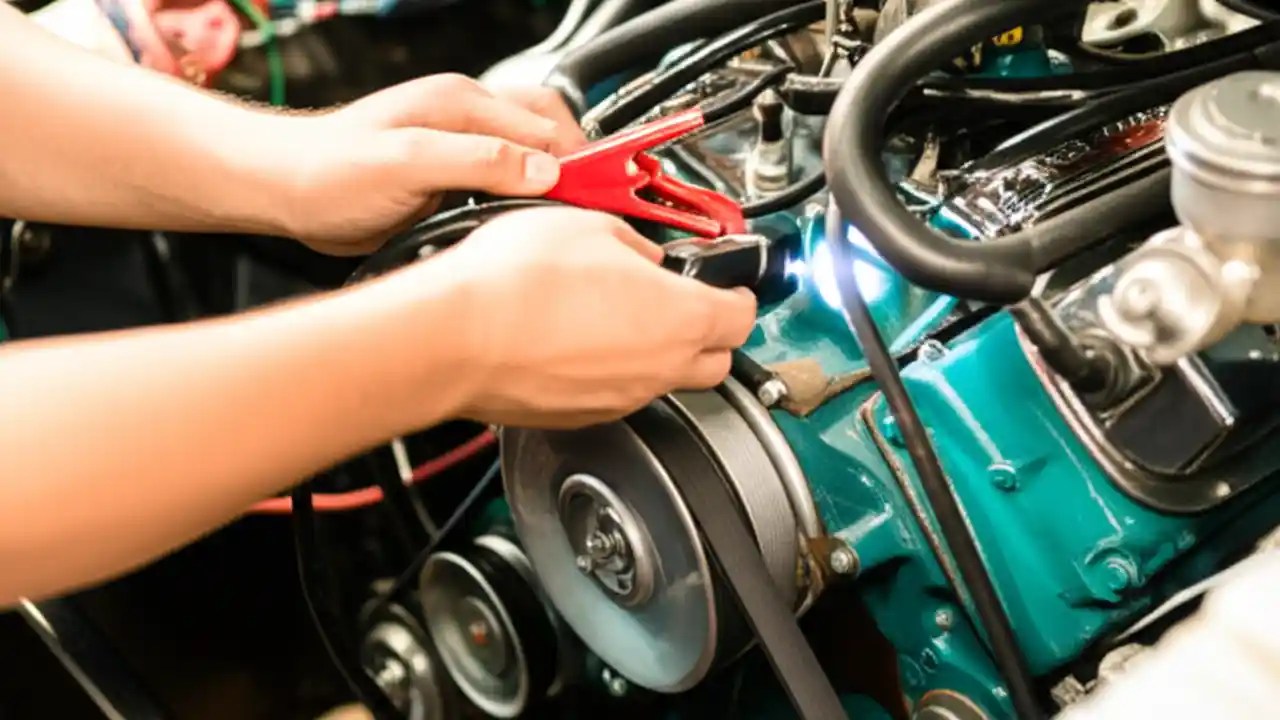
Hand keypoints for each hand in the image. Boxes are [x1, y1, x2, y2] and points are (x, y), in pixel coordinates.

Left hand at [283, 74, 587, 254]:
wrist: (283, 190)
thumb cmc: (328, 173)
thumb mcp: (406, 165)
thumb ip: (477, 162)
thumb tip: (544, 170)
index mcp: (461, 103)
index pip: (548, 124)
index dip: (578, 163)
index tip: (597, 200)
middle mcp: (466, 117)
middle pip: (550, 131)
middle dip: (576, 169)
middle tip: (589, 212)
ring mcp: (460, 145)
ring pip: (531, 157)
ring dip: (552, 185)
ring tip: (565, 219)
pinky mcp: (451, 175)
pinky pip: (505, 181)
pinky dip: (525, 200)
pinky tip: (525, 224)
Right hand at [420, 207, 757, 428]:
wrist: (454, 337)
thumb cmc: (516, 282)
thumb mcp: (591, 226)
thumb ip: (635, 243)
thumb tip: (642, 254)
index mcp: (680, 318)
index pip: (742, 316)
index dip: (737, 294)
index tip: (725, 285)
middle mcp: (658, 369)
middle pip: (714, 361)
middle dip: (706, 332)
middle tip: (680, 301)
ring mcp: (619, 400)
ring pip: (660, 379)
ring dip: (652, 351)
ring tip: (610, 314)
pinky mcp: (579, 416)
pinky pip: (612, 394)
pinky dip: (606, 371)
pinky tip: (572, 340)